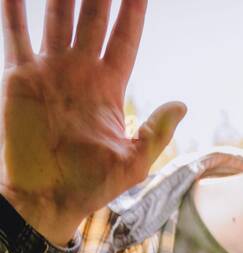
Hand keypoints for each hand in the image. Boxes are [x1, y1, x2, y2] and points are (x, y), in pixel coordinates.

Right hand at [0, 0, 184, 245]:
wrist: (46, 200)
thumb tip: (182, 104)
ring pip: (57, 17)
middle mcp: (79, 73)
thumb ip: (155, 132)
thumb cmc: (91, 187)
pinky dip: (14, 9)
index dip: (132, 10)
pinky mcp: (20, 77)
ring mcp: (49, 72)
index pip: (124, 38)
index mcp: (109, 88)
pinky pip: (16, 35)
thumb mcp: (133, 163)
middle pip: (92, 18)